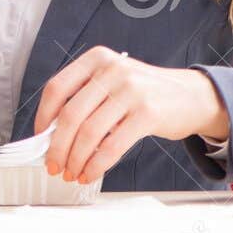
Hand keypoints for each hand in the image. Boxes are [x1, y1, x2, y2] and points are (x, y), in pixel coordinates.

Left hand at [34, 46, 229, 184]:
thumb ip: (85, 98)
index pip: (56, 88)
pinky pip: (112, 145)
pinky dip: (96, 164)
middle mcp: (112, 70)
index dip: (42, 117)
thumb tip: (52, 134)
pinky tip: (91, 173)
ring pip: (89, 133)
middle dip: (56, 146)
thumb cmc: (144, 92)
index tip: (39, 139)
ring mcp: (131, 90)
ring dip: (75, 159)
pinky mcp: (147, 113)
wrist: (192, 96)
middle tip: (52, 165)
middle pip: (70, 115)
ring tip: (72, 173)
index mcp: (96, 59)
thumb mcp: (113, 81)